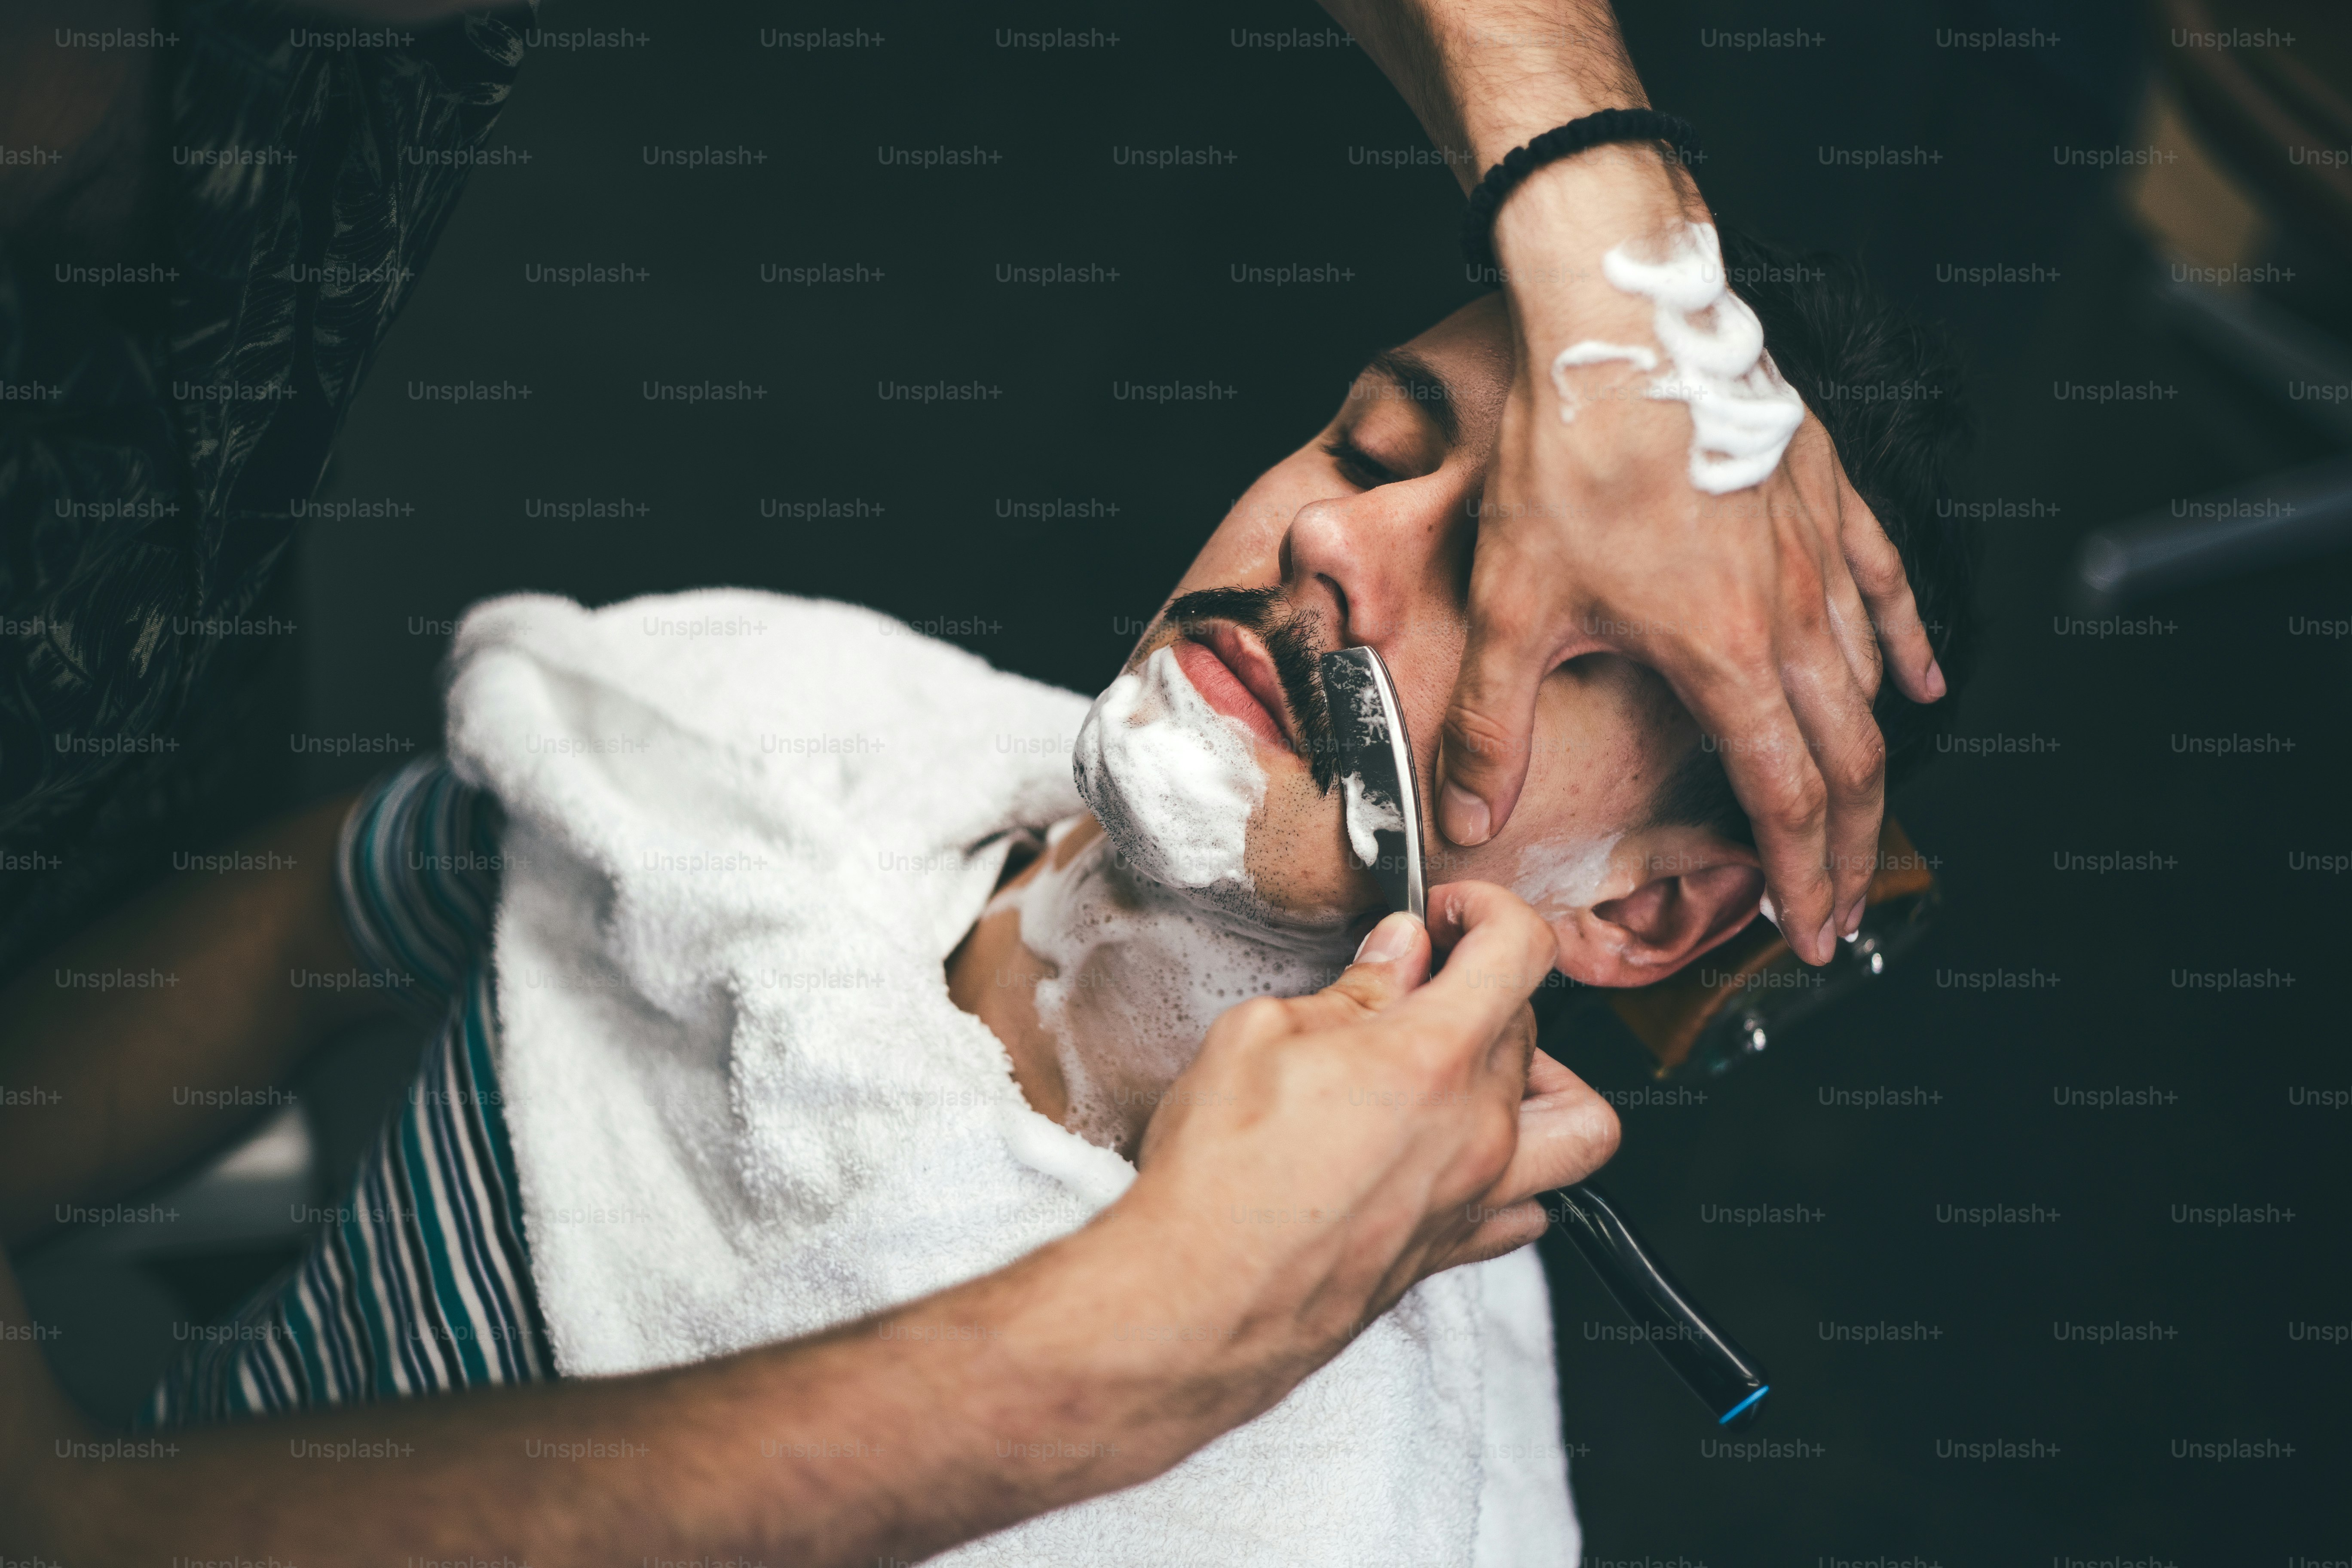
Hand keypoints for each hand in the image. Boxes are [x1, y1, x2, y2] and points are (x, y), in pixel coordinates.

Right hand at [1124, 882, 1618, 1370]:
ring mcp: (1475, 1197)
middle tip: (1410, 986)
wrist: (1197, 1301)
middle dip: (1476, 986)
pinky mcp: (1452, 1250)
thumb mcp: (1258, 1036)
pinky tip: (1459, 1151)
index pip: (1522, 951)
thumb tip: (1396, 955)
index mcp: (1433, 1057)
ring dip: (1540, 1079)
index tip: (1445, 914)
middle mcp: (1477, 1128)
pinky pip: (1531, 1204)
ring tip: (1476, 1067)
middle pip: (1530, 1026)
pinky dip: (1518, 1169)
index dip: (1488, 909)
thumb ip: (1350, 990)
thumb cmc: (1217, 1176)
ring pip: (1574, 1123)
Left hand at [1434, 159, 1944, 966]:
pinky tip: (1919, 682)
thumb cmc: (1568, 458)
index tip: (1812, 933)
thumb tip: (1470, 818)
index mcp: (1724, 655)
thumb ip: (1495, 726)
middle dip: (1852, 848)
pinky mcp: (1825, 492)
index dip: (1804, 878)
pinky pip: (1887, 583)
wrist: (1619, 323)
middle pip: (1850, 761)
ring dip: (1875, 762)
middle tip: (1846, 911)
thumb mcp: (1513, 607)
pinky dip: (1907, 643)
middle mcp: (1793, 612)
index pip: (1787, 799)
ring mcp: (1820, 550)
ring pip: (1872, 682)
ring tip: (1868, 820)